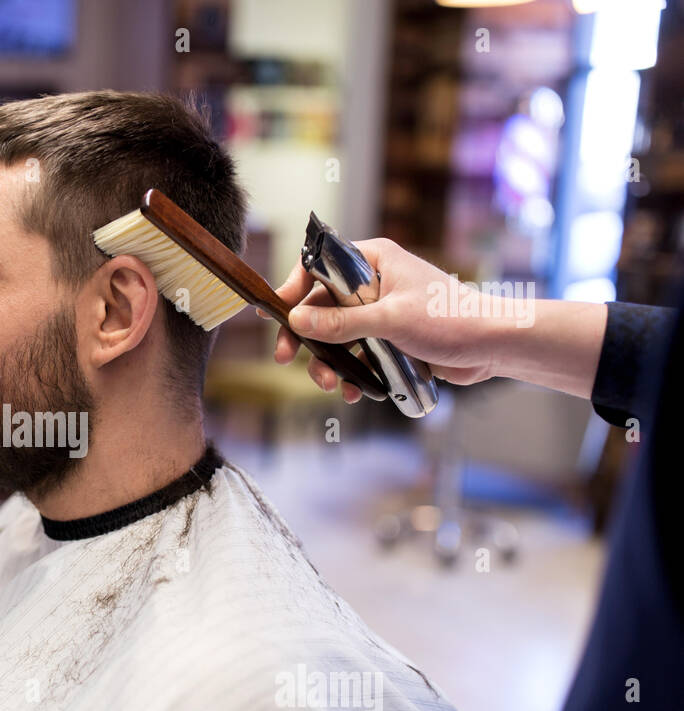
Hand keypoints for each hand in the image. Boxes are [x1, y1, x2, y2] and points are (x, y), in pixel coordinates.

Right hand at [269, 238, 501, 402]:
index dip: (294, 289)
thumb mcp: (390, 319)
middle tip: (285, 358)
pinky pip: (355, 353)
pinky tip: (352, 391)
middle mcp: (372, 282)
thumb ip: (342, 321)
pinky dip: (349, 373)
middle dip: (305, 337)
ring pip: (334, 335)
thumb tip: (298, 320)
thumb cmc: (451, 319)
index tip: (277, 314)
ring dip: (327, 362)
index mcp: (372, 260)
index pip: (319, 265)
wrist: (492, 346)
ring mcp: (378, 310)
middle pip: (320, 306)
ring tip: (331, 385)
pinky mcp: (386, 337)